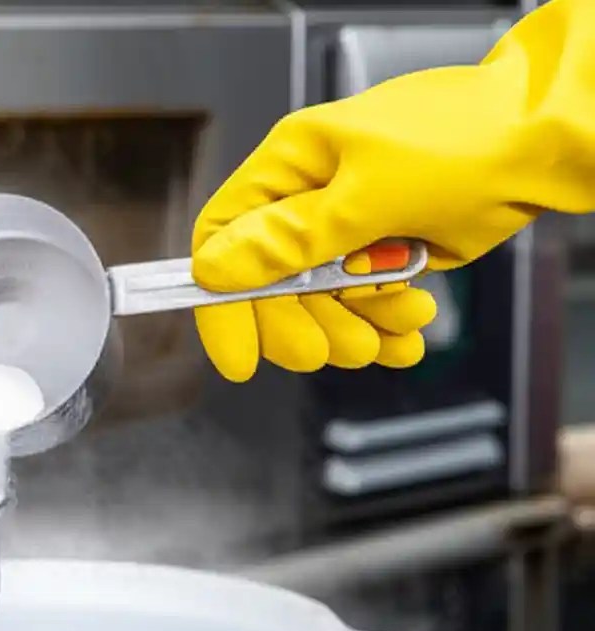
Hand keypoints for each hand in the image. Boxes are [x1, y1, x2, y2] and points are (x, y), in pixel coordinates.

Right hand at [189, 0, 594, 381]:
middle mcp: (308, 199)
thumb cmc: (461, 142)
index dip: (223, 304)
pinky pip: (367, 309)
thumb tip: (214, 268)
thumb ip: (289, 238)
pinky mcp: (386, 255)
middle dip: (306, 324)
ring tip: (402, 320)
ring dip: (357, 328)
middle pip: (271, 287)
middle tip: (338, 347)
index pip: (223, 241)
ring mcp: (348, 230)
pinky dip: (387, 329)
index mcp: (288, 166)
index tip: (240, 359)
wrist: (543, 143)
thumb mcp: (367, 193)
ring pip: (323, 307)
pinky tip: (410, 331)